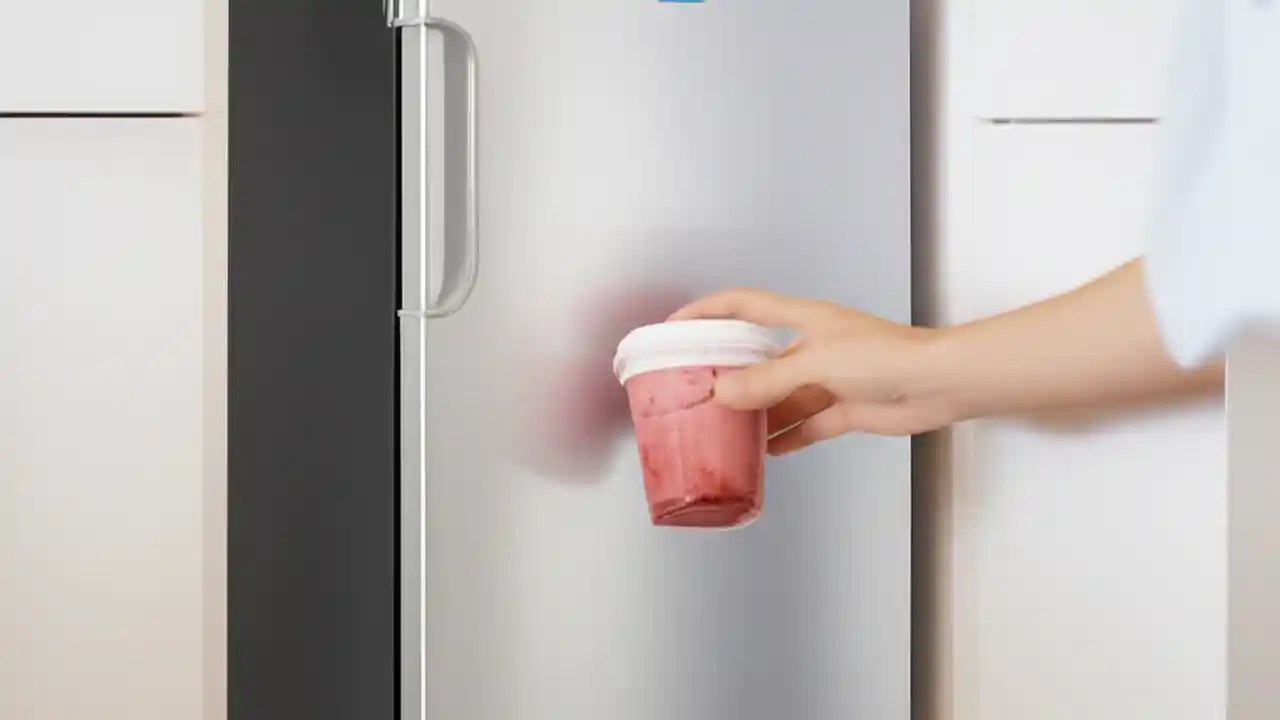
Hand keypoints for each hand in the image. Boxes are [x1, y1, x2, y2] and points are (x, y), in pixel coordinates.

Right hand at [671, 288, 954, 452]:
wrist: (938, 385)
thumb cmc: (887, 358)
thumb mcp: (816, 364)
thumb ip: (767, 380)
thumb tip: (723, 392)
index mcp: (803, 320)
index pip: (743, 305)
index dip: (707, 311)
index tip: (677, 326)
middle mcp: (811, 346)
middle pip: (757, 357)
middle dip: (726, 374)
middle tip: (695, 391)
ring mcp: (827, 379)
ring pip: (778, 397)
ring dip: (754, 413)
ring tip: (722, 429)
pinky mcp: (842, 408)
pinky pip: (804, 424)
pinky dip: (784, 437)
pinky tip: (765, 451)